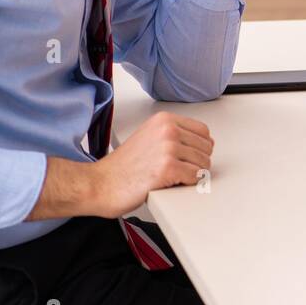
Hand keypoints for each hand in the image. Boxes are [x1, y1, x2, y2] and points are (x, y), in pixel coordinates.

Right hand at [91, 111, 213, 216]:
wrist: (99, 184)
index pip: (203, 131)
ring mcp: (169, 147)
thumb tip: (201, 143)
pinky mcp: (168, 167)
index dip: (199, 148)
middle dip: (197, 162)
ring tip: (173, 178)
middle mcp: (168, 130)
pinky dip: (188, 184)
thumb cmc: (121, 168)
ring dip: (193, 175)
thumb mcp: (149, 137)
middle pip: (206, 147)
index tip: (189, 157)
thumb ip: (172, 135)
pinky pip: (196, 177)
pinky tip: (172, 184)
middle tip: (179, 171)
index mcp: (164, 120)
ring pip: (203, 163)